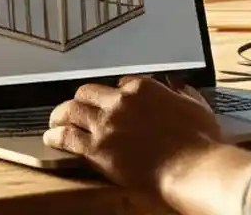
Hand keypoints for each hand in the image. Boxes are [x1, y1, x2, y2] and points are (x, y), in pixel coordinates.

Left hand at [43, 75, 223, 197]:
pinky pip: (66, 137)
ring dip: (60, 115)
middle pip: (88, 92)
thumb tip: (179, 86)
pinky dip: (55, 136)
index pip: (119, 83)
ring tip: (55, 120)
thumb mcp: (197, 107)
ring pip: (71, 111)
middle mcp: (119, 101)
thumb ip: (184, 94)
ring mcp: (106, 124)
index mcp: (142, 88)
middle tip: (76, 107)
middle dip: (81, 100)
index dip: (114, 93)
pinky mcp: (96, 149)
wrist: (192, 168)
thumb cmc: (200, 143)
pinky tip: (50, 138)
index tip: (112, 101)